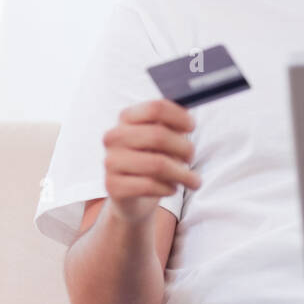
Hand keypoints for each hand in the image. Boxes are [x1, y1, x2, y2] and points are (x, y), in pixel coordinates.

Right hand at [102, 99, 201, 222]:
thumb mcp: (164, 140)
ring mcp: (111, 161)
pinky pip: (149, 185)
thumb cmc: (153, 159)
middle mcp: (115, 137)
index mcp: (127, 118)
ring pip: (157, 164)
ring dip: (182, 174)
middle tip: (192, 158)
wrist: (132, 194)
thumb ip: (174, 126)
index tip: (191, 127)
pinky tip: (172, 188)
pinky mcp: (113, 185)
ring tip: (193, 180)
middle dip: (184, 149)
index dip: (179, 117)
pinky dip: (168, 188)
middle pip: (158, 136)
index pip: (155, 109)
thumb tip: (190, 117)